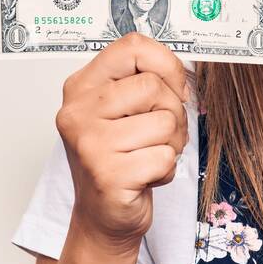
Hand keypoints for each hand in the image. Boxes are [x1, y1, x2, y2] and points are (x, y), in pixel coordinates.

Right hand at [54, 33, 189, 254]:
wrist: (103, 216)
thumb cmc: (120, 159)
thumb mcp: (123, 111)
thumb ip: (144, 83)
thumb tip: (185, 72)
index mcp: (82, 87)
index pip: (132, 47)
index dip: (166, 64)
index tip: (174, 86)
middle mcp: (78, 111)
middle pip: (154, 86)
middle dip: (172, 113)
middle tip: (156, 136)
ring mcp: (90, 143)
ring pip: (165, 122)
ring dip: (170, 145)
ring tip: (147, 157)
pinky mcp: (108, 174)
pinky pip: (164, 157)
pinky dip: (165, 170)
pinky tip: (144, 178)